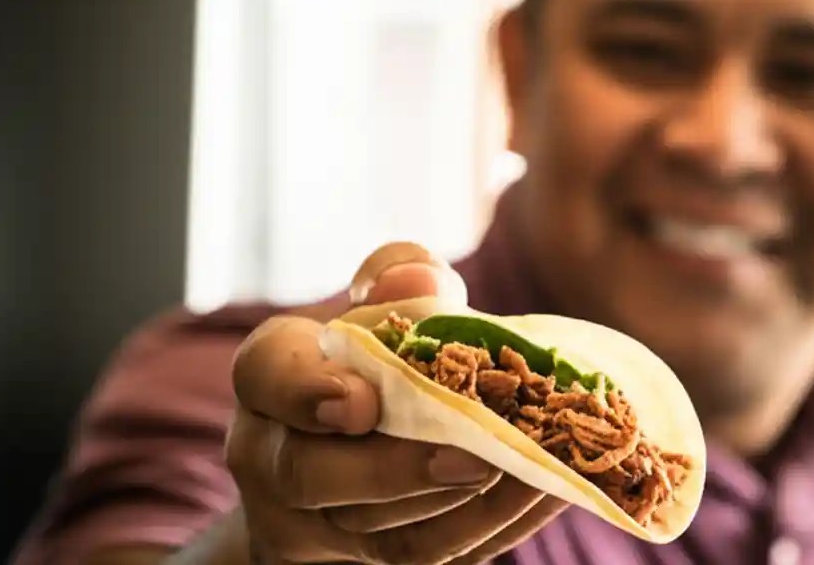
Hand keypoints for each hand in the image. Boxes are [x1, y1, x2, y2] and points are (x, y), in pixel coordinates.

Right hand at [225, 244, 566, 563]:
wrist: (361, 445)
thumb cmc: (376, 359)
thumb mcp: (384, 305)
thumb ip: (400, 277)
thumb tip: (420, 280)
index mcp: (273, 375)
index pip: (267, 373)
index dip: (307, 389)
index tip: (362, 400)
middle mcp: (272, 455)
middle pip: (309, 475)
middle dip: (395, 469)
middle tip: (474, 454)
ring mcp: (315, 524)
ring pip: (373, 531)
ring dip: (459, 503)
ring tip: (536, 468)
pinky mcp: (366, 563)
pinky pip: (427, 555)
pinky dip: (495, 525)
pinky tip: (546, 489)